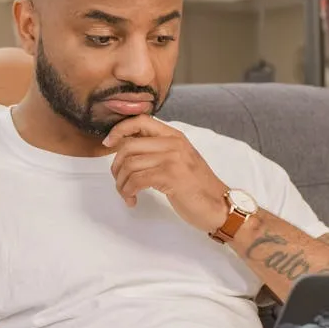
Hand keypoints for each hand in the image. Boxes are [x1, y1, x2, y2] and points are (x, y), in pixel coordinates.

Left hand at [105, 115, 227, 232]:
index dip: (119, 129)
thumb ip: (159, 150)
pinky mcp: (170, 177)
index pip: (140, 120)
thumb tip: (128, 150)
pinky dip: (128, 192)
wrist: (220, 206)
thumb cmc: (198, 187)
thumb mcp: (180, 159)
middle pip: (128, 146)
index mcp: (175, 136)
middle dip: (116, 167)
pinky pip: (136, 180)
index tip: (108, 143)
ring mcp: (172, 159)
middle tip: (119, 182)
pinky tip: (133, 201)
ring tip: (127, 195)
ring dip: (121, 184)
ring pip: (129, 165)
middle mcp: (173, 143)